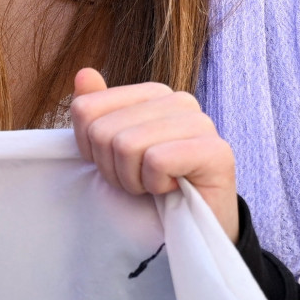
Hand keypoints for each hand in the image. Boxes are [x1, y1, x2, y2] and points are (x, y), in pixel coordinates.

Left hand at [68, 67, 238, 239]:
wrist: (196, 226)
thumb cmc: (153, 187)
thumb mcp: (113, 151)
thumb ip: (98, 111)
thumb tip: (84, 73)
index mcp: (153, 93)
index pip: (86, 109)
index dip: (89, 149)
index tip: (117, 165)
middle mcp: (178, 100)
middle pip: (103, 131)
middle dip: (112, 169)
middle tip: (139, 181)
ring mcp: (200, 122)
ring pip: (127, 146)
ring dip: (133, 181)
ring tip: (156, 186)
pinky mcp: (215, 150)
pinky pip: (156, 161)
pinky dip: (156, 185)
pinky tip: (173, 189)